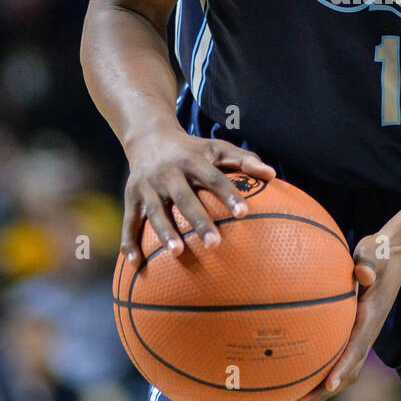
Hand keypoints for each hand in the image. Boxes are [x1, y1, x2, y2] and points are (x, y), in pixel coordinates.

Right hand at [120, 127, 275, 264]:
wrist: (149, 137)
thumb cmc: (192, 149)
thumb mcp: (216, 148)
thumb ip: (244, 159)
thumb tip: (272, 175)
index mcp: (192, 160)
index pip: (213, 178)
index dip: (228, 194)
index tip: (244, 213)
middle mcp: (168, 173)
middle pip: (185, 198)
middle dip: (199, 221)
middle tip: (215, 245)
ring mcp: (147, 186)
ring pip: (156, 212)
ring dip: (165, 232)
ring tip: (178, 253)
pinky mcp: (131, 197)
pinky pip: (129, 222)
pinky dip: (128, 242)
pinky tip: (135, 264)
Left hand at [292, 231, 400, 400]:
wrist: (393, 254)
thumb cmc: (379, 251)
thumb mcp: (374, 252)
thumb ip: (369, 263)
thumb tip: (364, 274)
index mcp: (371, 315)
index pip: (357, 347)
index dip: (343, 368)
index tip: (330, 385)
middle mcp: (369, 330)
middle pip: (350, 368)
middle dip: (327, 389)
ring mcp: (363, 333)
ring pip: (346, 368)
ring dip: (324, 386)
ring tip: (297, 398)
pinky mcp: (357, 330)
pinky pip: (342, 356)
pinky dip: (326, 370)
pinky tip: (304, 371)